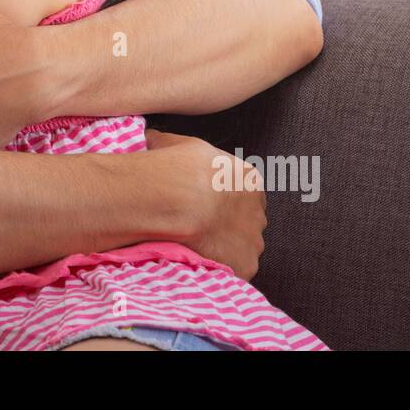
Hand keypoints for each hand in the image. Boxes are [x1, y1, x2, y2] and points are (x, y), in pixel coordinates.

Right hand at [141, 129, 266, 280]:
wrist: (175, 200)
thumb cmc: (174, 168)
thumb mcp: (170, 142)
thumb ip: (169, 144)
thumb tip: (151, 140)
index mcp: (247, 179)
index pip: (241, 193)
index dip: (222, 201)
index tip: (202, 206)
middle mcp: (258, 210)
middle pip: (245, 222)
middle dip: (227, 226)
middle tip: (198, 228)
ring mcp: (253, 240)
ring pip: (241, 247)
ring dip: (223, 248)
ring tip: (194, 247)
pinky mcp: (245, 265)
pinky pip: (233, 269)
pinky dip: (219, 268)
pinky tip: (198, 262)